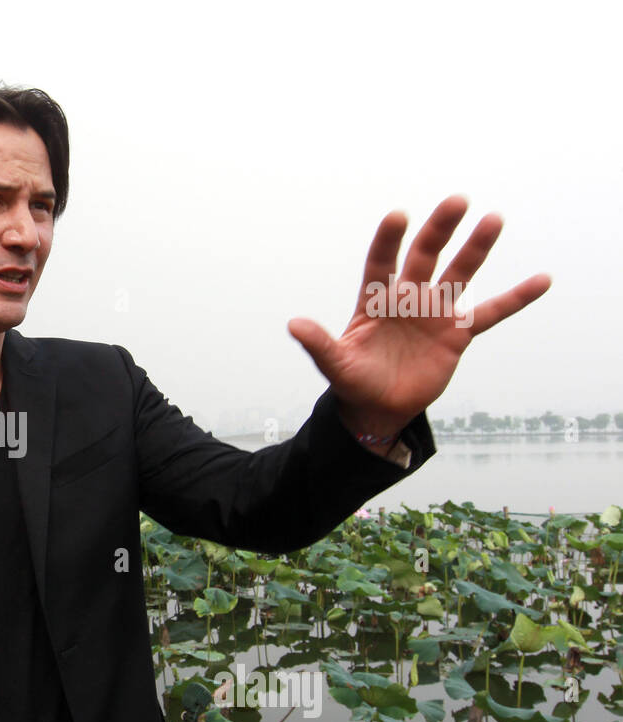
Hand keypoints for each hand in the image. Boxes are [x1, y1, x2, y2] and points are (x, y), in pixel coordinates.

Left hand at [287, 195, 550, 437]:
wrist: (379, 407)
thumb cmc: (354, 381)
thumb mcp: (335, 365)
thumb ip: (319, 344)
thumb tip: (294, 325)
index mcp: (375, 301)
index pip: (381, 263)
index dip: (388, 241)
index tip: (397, 216)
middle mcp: (408, 298)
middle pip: (425, 256)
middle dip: (438, 229)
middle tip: (456, 200)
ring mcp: (434, 313)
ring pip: (459, 274)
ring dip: (476, 248)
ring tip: (494, 219)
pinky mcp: (458, 334)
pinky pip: (492, 313)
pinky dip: (516, 298)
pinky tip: (542, 279)